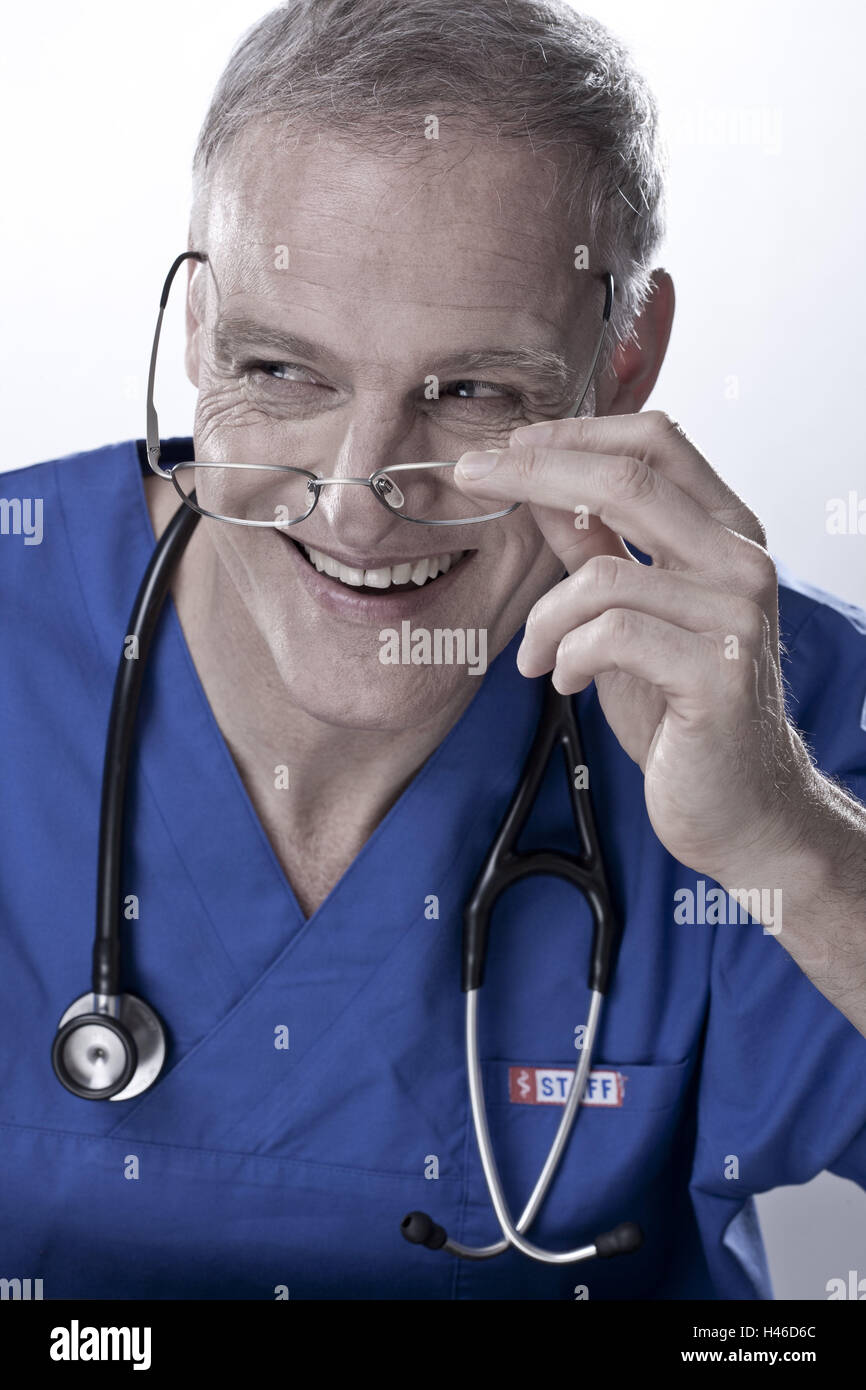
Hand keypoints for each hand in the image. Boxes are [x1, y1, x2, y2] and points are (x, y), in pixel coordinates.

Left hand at [454, 410, 817, 886]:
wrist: (739, 808)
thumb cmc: (681, 711)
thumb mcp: (629, 616)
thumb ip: (596, 547)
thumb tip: (539, 485)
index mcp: (727, 533)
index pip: (656, 442)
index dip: (575, 432)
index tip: (506, 445)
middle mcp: (742, 561)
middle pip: (629, 478)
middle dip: (534, 471)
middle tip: (471, 477)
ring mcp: (737, 615)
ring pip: (603, 573)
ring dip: (543, 617)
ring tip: (533, 656)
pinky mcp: (719, 673)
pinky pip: (612, 636)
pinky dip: (566, 656)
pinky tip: (563, 681)